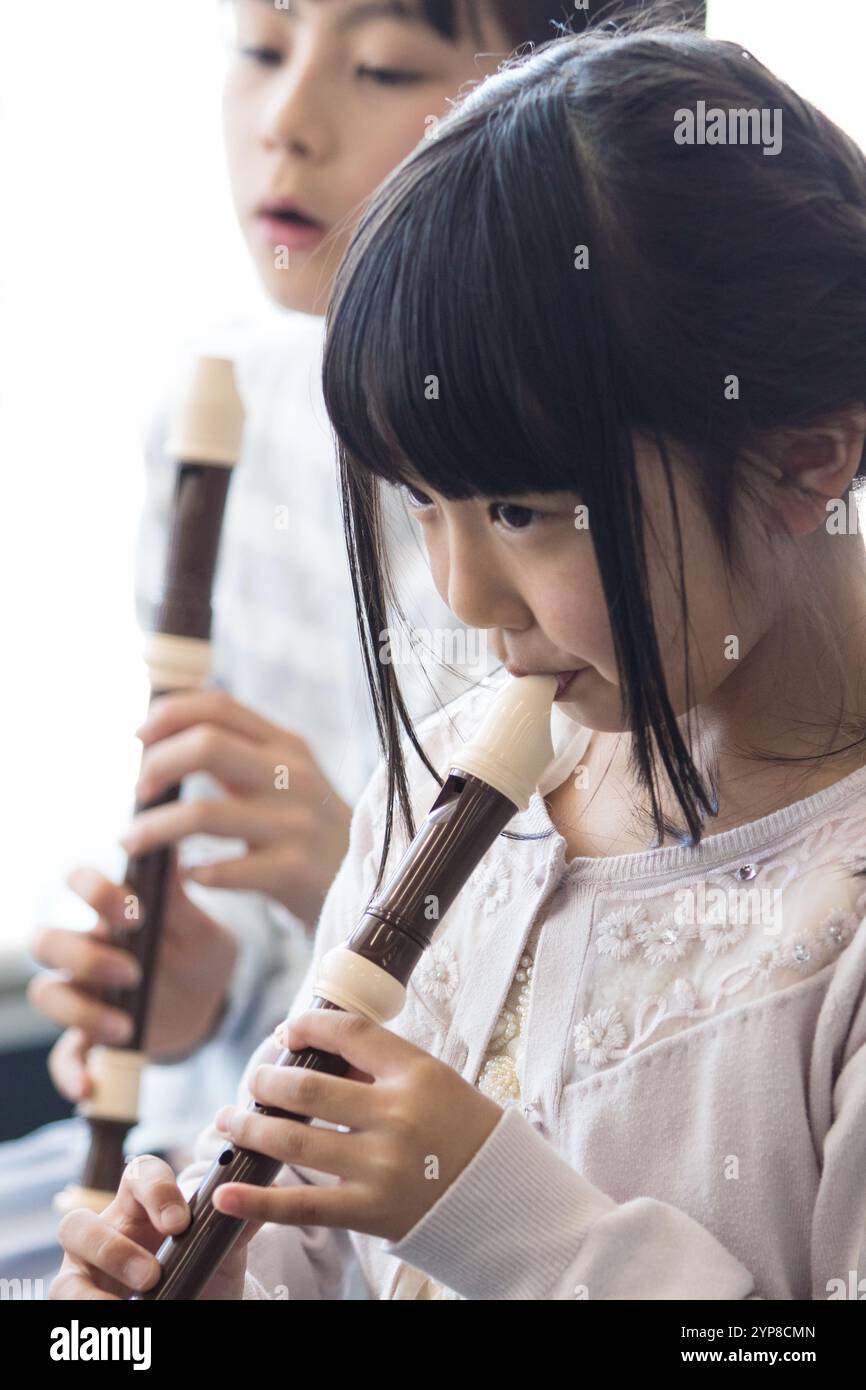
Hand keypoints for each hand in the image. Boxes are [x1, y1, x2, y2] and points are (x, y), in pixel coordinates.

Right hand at [29, 858, 237, 1098]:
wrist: (209, 1005)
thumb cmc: (200, 954)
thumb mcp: (201, 930)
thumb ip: (181, 901)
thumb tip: (171, 848)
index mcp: (113, 912)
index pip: (78, 882)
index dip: (92, 891)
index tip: (134, 913)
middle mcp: (86, 948)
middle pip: (44, 942)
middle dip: (83, 956)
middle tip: (133, 973)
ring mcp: (84, 993)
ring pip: (46, 994)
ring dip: (80, 1011)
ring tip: (127, 1027)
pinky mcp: (89, 1037)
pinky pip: (62, 1056)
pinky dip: (70, 1074)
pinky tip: (90, 1088)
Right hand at [50, 1154, 259, 1300]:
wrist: (201, 1307)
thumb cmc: (204, 1270)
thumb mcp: (222, 1249)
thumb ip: (236, 1221)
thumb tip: (266, 1185)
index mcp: (143, 1204)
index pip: (138, 1174)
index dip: (155, 1191)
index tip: (181, 1221)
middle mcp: (106, 1228)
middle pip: (79, 1217)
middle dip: (114, 1247)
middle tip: (154, 1273)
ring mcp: (84, 1265)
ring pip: (65, 1260)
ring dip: (99, 1280)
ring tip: (139, 1304)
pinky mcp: (75, 1296)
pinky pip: (64, 1298)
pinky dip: (90, 1311)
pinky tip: (123, 1324)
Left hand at [120, 690, 352, 929]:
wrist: (370, 886)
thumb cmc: (310, 831)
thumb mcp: (287, 778)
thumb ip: (239, 752)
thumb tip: (167, 731)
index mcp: (286, 746)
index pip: (219, 706)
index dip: (169, 714)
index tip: (138, 737)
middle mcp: (294, 776)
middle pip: (207, 746)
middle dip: (157, 764)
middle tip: (138, 791)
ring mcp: (294, 824)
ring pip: (202, 814)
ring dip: (153, 828)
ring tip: (131, 842)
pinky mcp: (292, 870)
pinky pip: (223, 870)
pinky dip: (194, 873)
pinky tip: (188, 876)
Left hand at [209, 1009, 503, 1243]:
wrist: (501, 1196)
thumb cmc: (465, 1129)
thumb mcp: (434, 1080)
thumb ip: (380, 1066)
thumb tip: (317, 1051)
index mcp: (417, 1073)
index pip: (350, 1033)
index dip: (309, 1025)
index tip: (287, 1030)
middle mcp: (396, 1115)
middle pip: (309, 1086)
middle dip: (267, 1079)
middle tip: (252, 1079)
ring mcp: (381, 1165)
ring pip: (295, 1139)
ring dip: (250, 1126)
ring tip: (227, 1119)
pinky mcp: (369, 1210)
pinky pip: (303, 1205)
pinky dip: (257, 1200)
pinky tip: (224, 1192)